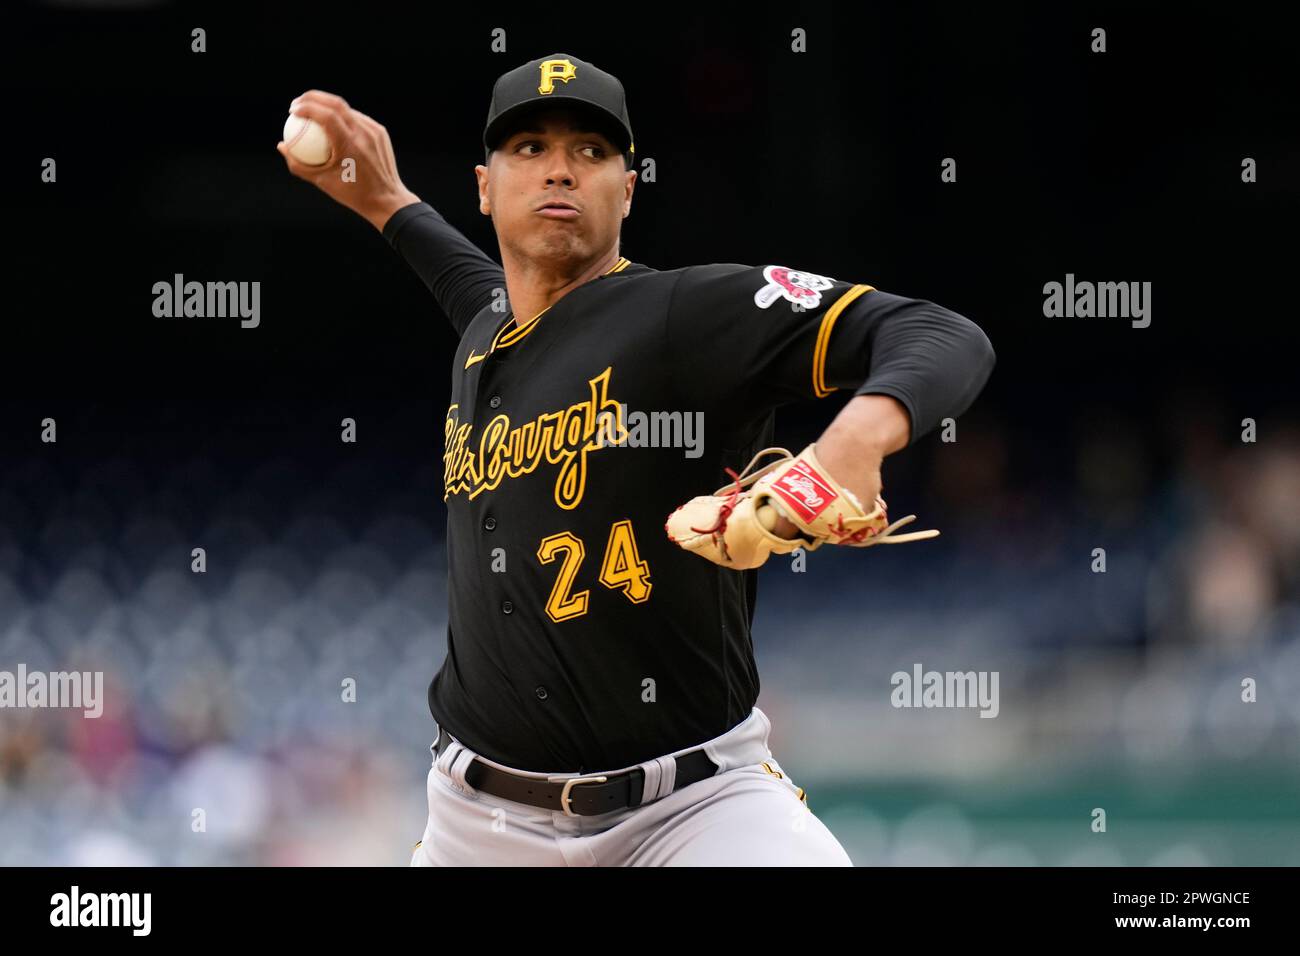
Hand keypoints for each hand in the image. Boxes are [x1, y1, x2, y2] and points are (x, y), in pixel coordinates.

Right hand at [277, 90, 421, 230]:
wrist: (387, 200)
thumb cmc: (353, 194)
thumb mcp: (322, 182)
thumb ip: (299, 164)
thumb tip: (282, 146)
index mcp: (350, 146)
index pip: (326, 115)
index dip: (307, 107)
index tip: (293, 111)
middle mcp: (364, 134)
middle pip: (336, 103)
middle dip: (313, 97)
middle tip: (298, 103)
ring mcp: (375, 131)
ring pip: (347, 109)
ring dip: (327, 105)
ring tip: (312, 111)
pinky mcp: (380, 132)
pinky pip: (358, 119)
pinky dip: (342, 117)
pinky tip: (331, 122)